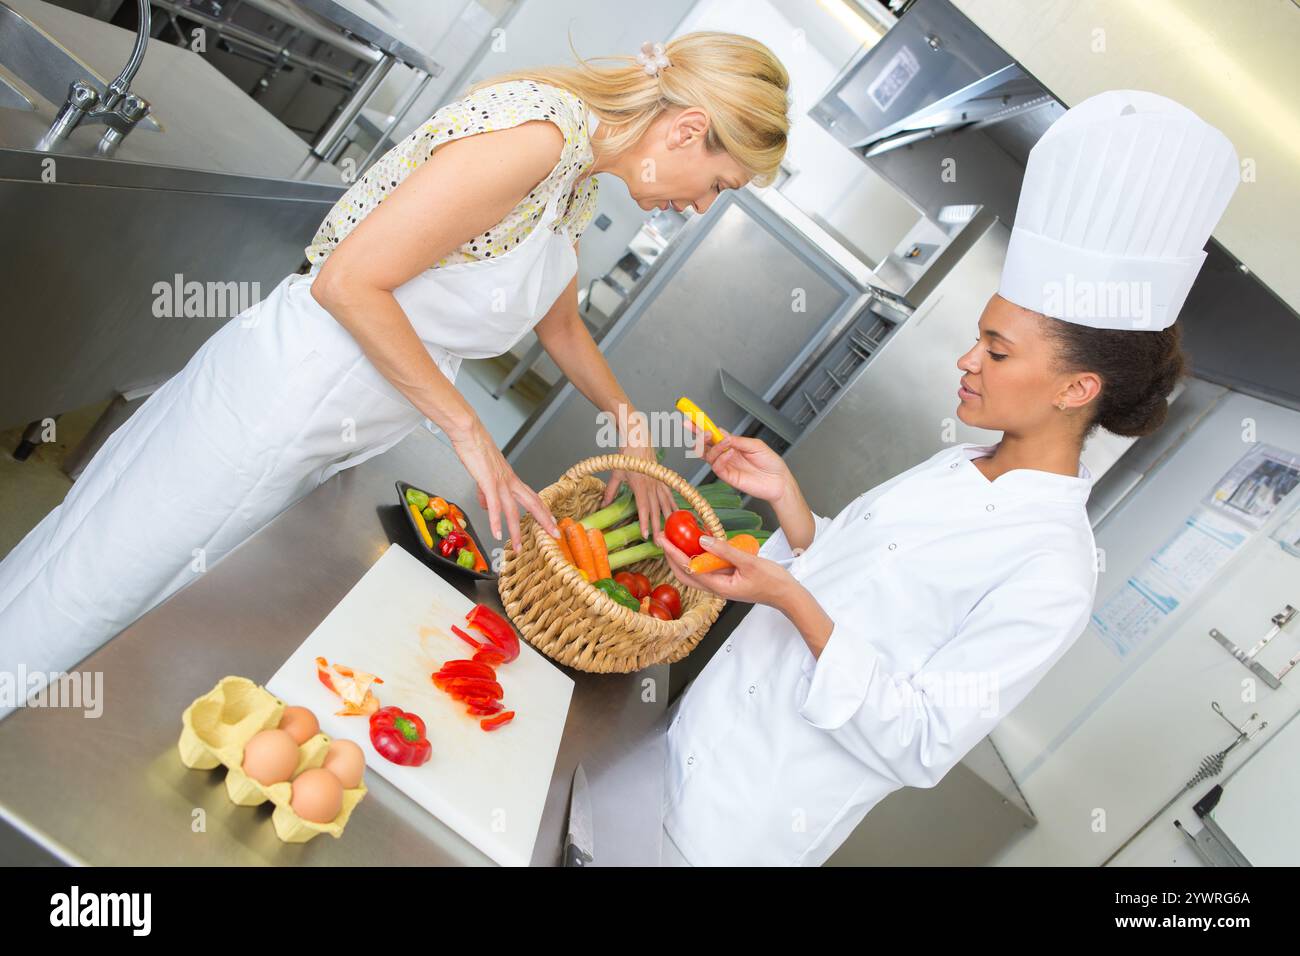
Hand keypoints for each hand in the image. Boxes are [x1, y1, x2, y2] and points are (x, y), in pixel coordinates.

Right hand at [447, 416, 557, 550]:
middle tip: (554, 535)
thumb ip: (487, 492)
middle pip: (533, 504)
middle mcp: (510, 481)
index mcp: (511, 479)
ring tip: (517, 547)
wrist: (469, 433)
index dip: (543, 511)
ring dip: (516, 531)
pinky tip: (496, 533)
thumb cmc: (476, 449)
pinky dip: (496, 521)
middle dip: (544, 521)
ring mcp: (500, 482)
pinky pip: (494, 505)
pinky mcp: (488, 481)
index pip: (533, 497)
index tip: (552, 523)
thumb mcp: (485, 475)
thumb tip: (488, 507)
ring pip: (512, 510)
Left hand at [602, 422, 674, 539]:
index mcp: (640, 485)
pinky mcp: (663, 479)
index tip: (645, 535)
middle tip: (659, 542)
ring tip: (670, 532)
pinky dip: (673, 505)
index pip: (644, 508)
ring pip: (665, 504)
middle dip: (657, 527)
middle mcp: (652, 485)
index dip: (645, 522)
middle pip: (656, 510)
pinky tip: (676, 514)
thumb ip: (610, 491)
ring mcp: (659, 482)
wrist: (639, 439)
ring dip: (667, 519)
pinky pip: (670, 494)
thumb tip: (603, 505)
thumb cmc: (627, 454)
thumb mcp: (616, 473)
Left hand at [655, 529, 798, 609]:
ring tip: (674, 538)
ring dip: (683, 556)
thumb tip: (702, 539)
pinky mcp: (727, 579)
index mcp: (719, 586)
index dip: (673, 554)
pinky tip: (698, 543)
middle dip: (671, 556)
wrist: (787, 595)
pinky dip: (699, 556)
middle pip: (685, 573)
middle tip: (662, 537)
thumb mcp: (748, 562)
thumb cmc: (772, 581)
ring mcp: (721, 584)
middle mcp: (716, 587)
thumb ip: (724, 551)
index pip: (688, 569)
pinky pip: (708, 568)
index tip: (663, 540)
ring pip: (695, 571)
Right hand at [697, 430, 792, 503]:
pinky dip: (721, 458)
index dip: (702, 426)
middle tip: (699, 430)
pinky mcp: (728, 477)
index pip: (714, 434)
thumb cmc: (771, 463)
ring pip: (708, 455)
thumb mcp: (756, 445)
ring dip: (713, 447)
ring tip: (724, 443)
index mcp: (733, 444)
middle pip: (706, 445)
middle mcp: (726, 454)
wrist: (779, 481)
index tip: (692, 418)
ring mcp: (726, 465)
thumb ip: (738, 440)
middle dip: (699, 436)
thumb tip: (722, 435)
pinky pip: (717, 467)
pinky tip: (729, 453)